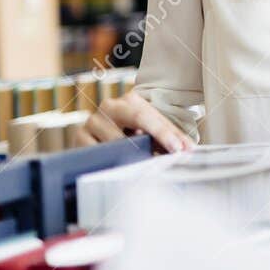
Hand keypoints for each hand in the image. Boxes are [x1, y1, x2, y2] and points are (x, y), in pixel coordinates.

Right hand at [73, 92, 192, 153]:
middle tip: (168, 155)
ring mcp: (92, 122)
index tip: (179, 148)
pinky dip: (110, 162)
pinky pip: (97, 153)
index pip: (147, 116)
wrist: (99, 140)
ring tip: (142, 164)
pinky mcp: (79, 138)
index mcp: (130, 101)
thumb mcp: (151, 134)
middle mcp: (110, 107)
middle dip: (153, 138)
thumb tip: (189, 149)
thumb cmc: (132, 136)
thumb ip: (170, 139)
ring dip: (132, 154)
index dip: (164, 133)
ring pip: (115, 141)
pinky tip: (118, 168)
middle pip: (132, 120)